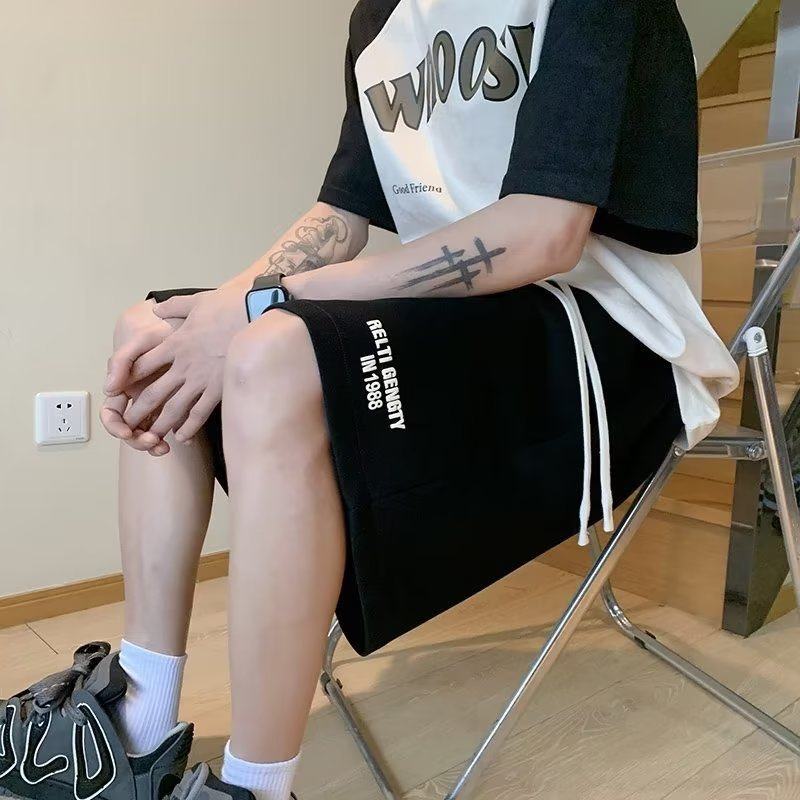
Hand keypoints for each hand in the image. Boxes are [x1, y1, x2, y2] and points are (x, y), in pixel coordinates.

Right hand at [101, 300, 184, 453]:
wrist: (189, 327)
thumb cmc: (160, 333)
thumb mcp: (141, 341)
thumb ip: (121, 361)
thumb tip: (109, 389)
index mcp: (125, 387)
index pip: (112, 415)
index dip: (116, 427)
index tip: (126, 432)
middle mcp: (140, 399)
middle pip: (131, 430)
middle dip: (138, 441)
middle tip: (152, 441)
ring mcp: (161, 404)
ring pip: (151, 432)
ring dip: (155, 444)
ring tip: (165, 446)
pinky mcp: (182, 404)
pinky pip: (178, 426)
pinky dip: (180, 435)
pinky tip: (186, 439)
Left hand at [121, 284, 248, 442]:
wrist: (256, 314)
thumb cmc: (230, 306)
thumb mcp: (197, 301)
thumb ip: (174, 306)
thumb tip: (156, 307)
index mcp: (175, 343)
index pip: (143, 365)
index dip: (127, 379)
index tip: (118, 391)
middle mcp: (183, 364)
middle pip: (153, 393)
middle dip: (138, 411)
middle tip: (127, 424)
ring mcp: (201, 379)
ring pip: (173, 408)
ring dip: (159, 425)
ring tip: (150, 437)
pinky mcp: (219, 388)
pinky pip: (200, 413)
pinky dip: (189, 427)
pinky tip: (182, 437)